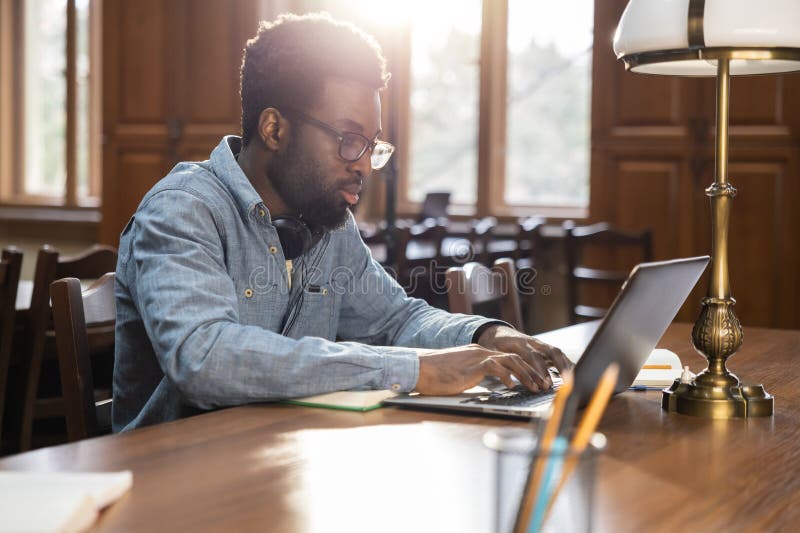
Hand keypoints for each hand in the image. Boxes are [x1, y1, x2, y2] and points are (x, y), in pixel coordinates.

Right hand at [415, 344, 545, 395]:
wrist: (419, 368)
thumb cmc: (435, 375)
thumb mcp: (459, 374)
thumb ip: (472, 375)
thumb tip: (481, 385)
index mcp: (478, 353)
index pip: (507, 357)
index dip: (523, 368)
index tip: (534, 379)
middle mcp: (481, 351)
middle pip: (514, 357)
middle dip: (531, 372)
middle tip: (542, 385)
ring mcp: (478, 357)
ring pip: (510, 361)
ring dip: (526, 375)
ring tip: (535, 387)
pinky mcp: (473, 365)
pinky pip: (496, 368)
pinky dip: (507, 376)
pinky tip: (512, 387)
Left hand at [476, 325, 572, 389]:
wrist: (497, 332)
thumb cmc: (494, 344)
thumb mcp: (492, 352)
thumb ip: (499, 362)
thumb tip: (505, 375)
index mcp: (520, 343)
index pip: (534, 356)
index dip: (541, 370)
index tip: (546, 383)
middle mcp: (532, 342)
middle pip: (551, 351)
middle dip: (559, 367)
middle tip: (564, 382)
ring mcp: (539, 344)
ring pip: (556, 352)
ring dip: (565, 365)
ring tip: (572, 379)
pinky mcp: (543, 348)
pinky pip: (557, 354)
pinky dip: (566, 363)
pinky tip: (572, 373)